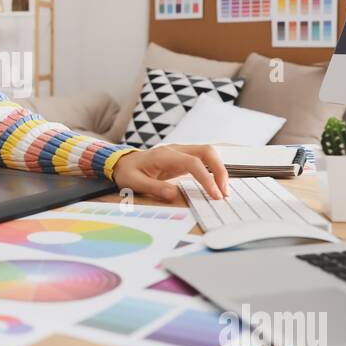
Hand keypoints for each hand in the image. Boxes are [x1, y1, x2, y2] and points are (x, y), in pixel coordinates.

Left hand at [110, 144, 229, 202]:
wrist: (122, 162)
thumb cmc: (128, 172)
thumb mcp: (135, 182)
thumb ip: (154, 188)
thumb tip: (174, 195)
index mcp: (164, 155)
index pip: (193, 162)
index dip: (206, 177)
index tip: (214, 194)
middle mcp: (175, 150)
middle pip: (206, 151)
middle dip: (220, 170)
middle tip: (224, 192)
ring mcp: (180, 152)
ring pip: (208, 153)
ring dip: (219, 169)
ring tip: (223, 191)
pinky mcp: (183, 158)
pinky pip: (203, 160)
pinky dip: (213, 170)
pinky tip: (215, 185)